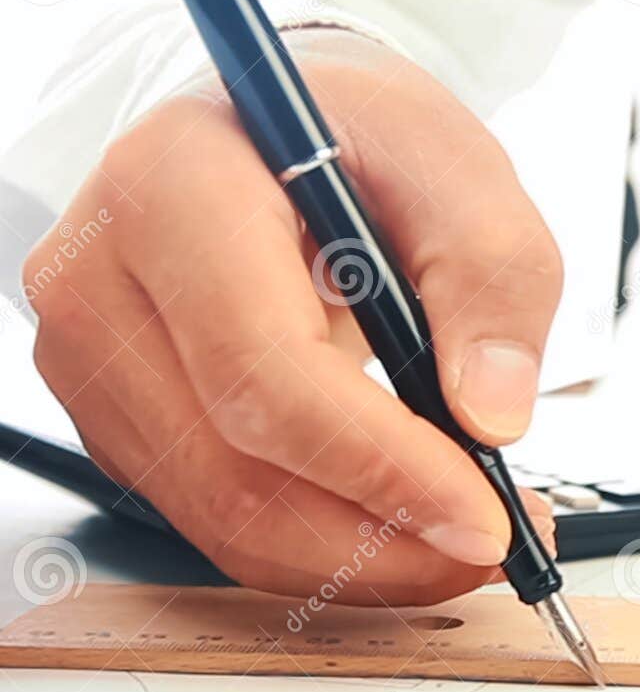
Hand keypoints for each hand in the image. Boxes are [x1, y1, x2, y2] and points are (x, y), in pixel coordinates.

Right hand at [24, 30, 557, 603]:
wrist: (278, 134)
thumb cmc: (359, 135)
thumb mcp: (457, 167)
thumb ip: (493, 278)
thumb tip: (491, 416)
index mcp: (174, 187)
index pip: (265, 368)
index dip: (382, 464)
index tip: (483, 515)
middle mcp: (102, 278)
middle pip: (237, 469)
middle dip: (383, 535)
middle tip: (493, 548)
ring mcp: (94, 359)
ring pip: (225, 517)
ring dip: (360, 557)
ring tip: (463, 540)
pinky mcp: (118, 418)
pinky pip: (218, 518)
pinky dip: (321, 545)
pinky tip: (400, 524)